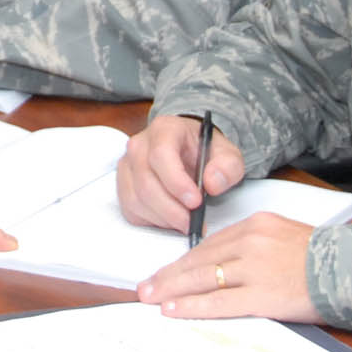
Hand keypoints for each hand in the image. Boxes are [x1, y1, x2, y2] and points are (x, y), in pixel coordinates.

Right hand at [115, 113, 246, 231]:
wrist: (189, 150)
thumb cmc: (205, 151)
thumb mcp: (227, 154)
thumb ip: (227, 167)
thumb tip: (212, 184)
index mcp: (165, 129)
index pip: (161, 155)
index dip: (177, 182)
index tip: (196, 202)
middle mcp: (140, 145)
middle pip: (146, 182)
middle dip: (171, 209)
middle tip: (193, 222)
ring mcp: (128, 165)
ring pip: (136, 199)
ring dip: (163, 218)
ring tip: (185, 222)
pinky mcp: (124, 185)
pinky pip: (131, 210)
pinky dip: (152, 221)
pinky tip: (170, 219)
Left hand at [135, 214, 320, 322]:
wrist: (351, 268)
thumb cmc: (322, 256)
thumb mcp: (284, 235)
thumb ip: (255, 244)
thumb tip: (227, 265)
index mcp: (255, 225)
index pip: (209, 244)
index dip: (183, 261)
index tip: (166, 272)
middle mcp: (250, 242)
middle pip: (199, 260)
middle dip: (168, 275)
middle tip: (144, 288)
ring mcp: (255, 269)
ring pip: (203, 279)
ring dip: (173, 290)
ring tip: (151, 299)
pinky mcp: (262, 295)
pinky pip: (220, 301)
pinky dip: (193, 305)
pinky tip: (174, 309)